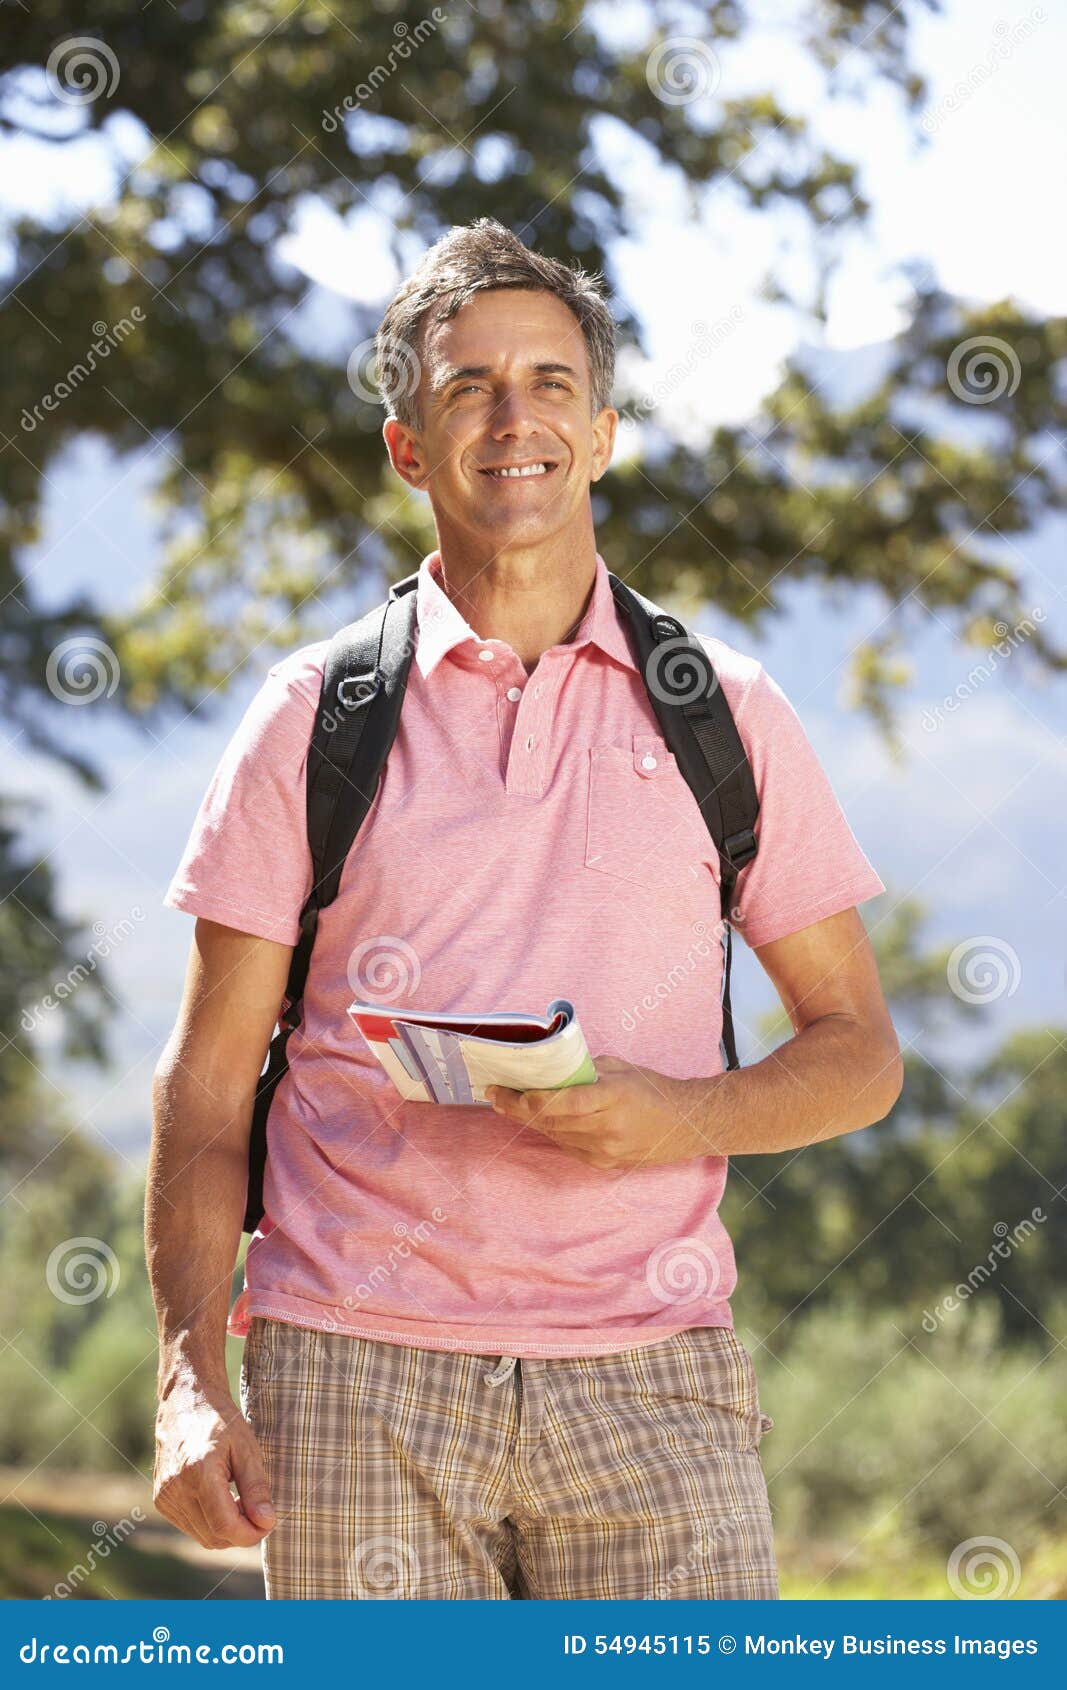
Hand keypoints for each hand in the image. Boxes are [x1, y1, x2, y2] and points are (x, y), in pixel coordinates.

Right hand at [153, 1371, 275, 1549]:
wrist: (186, 1401)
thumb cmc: (221, 1421)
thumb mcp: (247, 1448)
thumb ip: (257, 1488)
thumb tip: (267, 1522)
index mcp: (198, 1472)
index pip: (225, 1526)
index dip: (251, 1534)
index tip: (268, 1522)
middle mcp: (176, 1488)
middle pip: (214, 1537)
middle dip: (241, 1532)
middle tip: (259, 1510)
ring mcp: (165, 1496)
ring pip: (203, 1537)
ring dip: (226, 1529)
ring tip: (240, 1500)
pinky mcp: (160, 1500)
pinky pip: (191, 1527)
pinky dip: (210, 1523)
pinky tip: (222, 1499)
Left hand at [486, 1055, 696, 1169]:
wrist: (683, 1125)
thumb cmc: (651, 1089)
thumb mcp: (620, 1068)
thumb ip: (584, 1070)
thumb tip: (549, 1067)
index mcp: (614, 1098)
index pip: (565, 1103)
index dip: (533, 1099)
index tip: (510, 1091)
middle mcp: (607, 1128)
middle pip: (551, 1120)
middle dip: (518, 1107)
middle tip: (494, 1093)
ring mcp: (604, 1150)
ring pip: (554, 1134)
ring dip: (529, 1119)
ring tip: (507, 1103)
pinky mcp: (602, 1163)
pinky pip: (566, 1145)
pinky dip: (551, 1129)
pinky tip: (537, 1117)